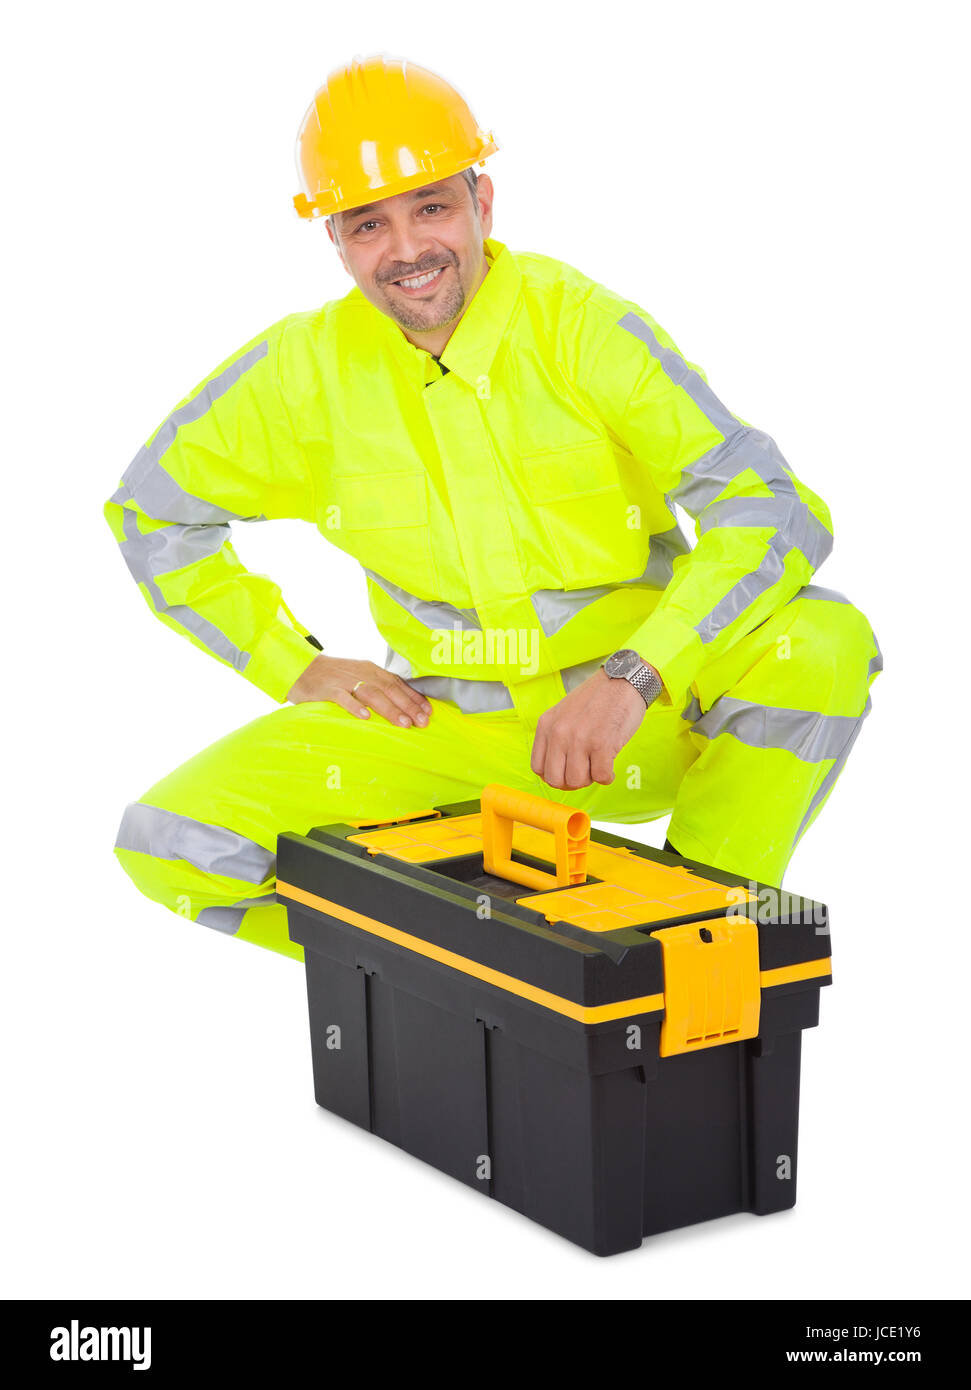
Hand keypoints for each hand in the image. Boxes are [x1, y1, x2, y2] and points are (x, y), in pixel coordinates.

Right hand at [287, 655, 432, 727]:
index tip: (429, 712)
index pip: (398, 683)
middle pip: (389, 689)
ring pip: (371, 694)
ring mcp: (345, 681)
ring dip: (390, 709)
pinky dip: (355, 707)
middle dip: (408, 706)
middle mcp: (362, 673)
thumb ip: (378, 686)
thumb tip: (402, 704)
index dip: (414, 697)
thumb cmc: (334, 676)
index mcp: (372, 670)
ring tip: (403, 723)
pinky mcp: (328, 689)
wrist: (301, 668)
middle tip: (422, 722)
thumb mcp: (359, 676)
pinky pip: (343, 698)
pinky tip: (366, 717)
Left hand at [530, 666, 653, 789]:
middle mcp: (559, 733)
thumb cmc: (597, 699)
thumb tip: (557, 771)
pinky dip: (607, 777)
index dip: (554, 775)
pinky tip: (611, 766)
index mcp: (546, 725)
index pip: (538, 768)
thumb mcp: (564, 714)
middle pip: (555, 780)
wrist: (623, 680)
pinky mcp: (602, 744)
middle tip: (585, 772)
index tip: (567, 771)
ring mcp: (580, 739)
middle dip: (571, 782)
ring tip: (598, 765)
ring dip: (590, 779)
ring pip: (577, 781)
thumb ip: (556, 738)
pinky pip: (601, 777)